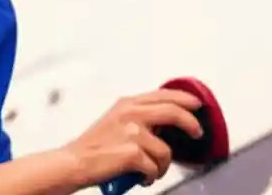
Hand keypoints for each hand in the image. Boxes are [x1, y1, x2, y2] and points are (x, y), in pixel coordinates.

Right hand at [62, 88, 204, 187]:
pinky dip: (151, 177)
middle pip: (174, 112)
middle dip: (191, 123)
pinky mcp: (132, 153)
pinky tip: (142, 178)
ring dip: (162, 166)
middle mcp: (131, 113)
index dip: (185, 99)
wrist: (74, 163)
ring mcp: (132, 132)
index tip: (197, 105)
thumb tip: (165, 123)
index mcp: (128, 103)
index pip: (164, 95)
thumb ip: (138, 116)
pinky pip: (154, 168)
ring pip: (166, 151)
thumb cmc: (93, 146)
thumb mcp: (116, 119)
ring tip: (151, 171)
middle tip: (197, 132)